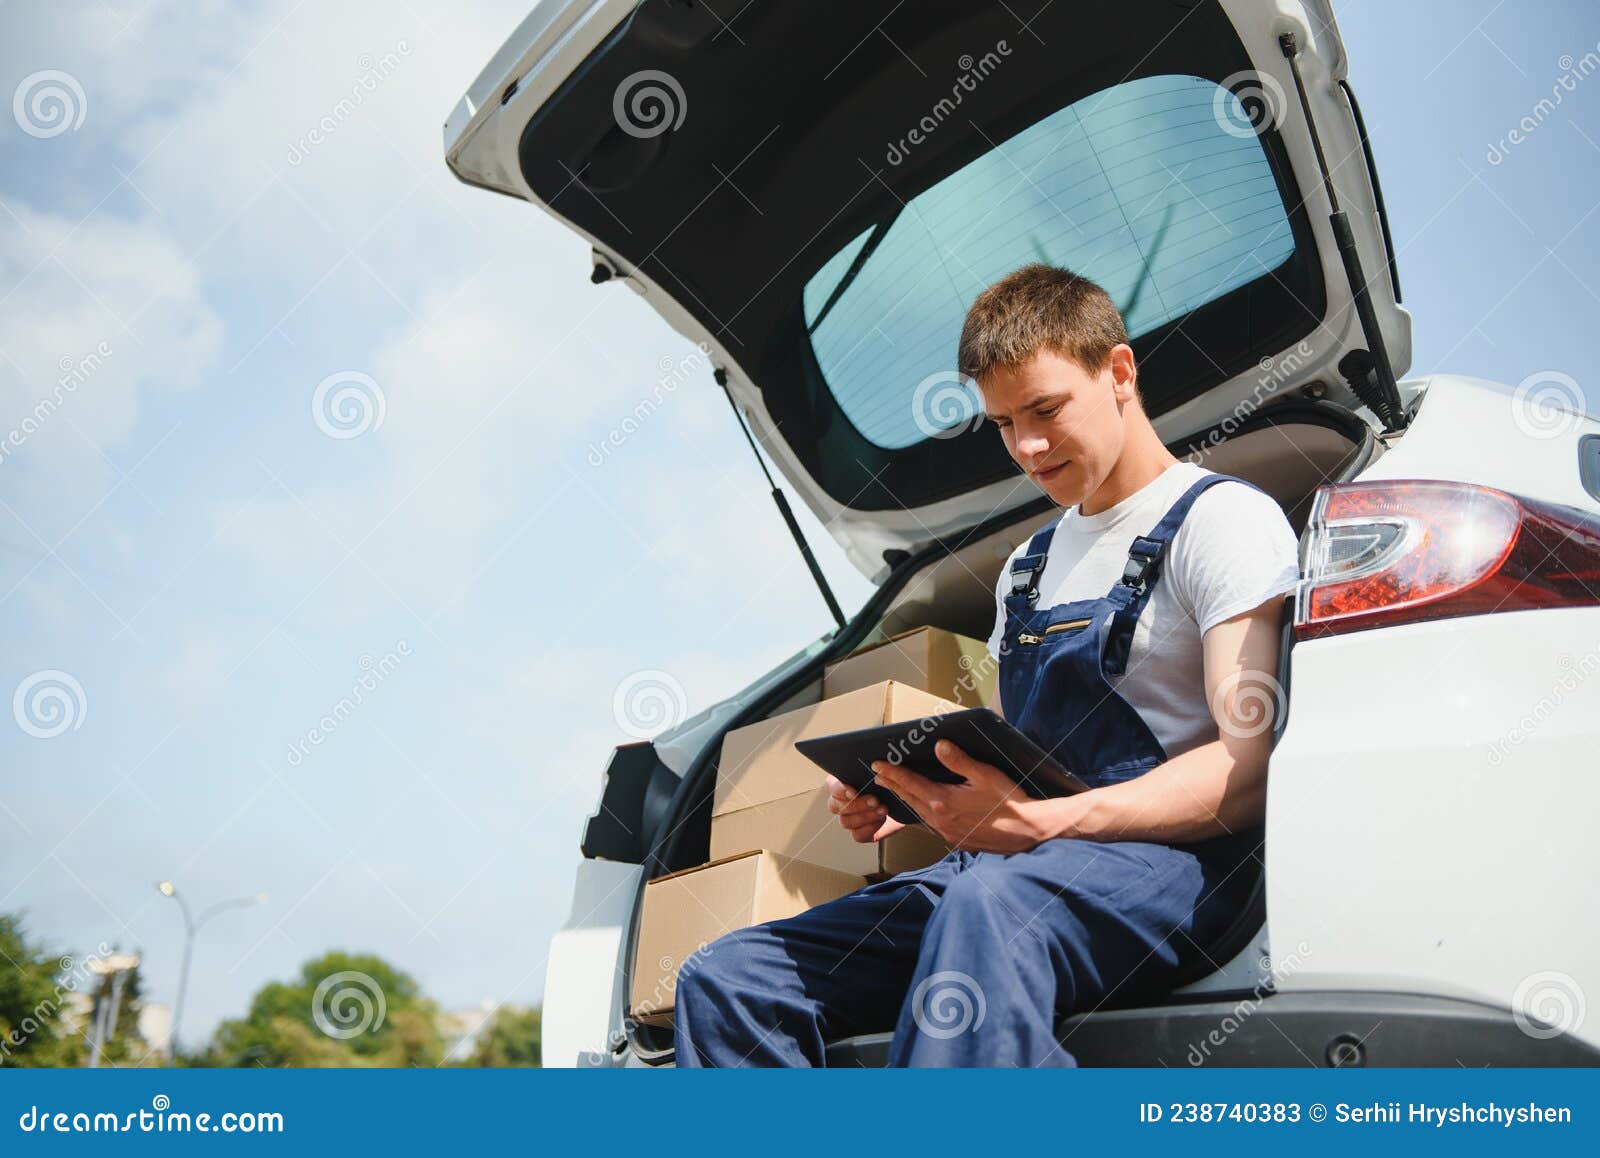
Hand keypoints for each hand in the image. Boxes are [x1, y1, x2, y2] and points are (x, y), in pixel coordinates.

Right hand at [824, 774, 905, 843]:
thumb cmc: (890, 782)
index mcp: (841, 783)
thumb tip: (874, 766)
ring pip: (845, 821)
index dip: (840, 790)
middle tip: (875, 800)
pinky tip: (880, 821)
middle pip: (836, 806)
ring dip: (865, 816)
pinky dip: (869, 829)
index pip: (831, 786)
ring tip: (883, 809)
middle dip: (857, 804)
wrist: (905, 800)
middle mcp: (841, 802)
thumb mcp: (883, 772)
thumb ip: (874, 770)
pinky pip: (857, 835)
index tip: (853, 792)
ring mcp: (849, 819)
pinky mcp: (859, 832)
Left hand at [869, 739, 1051, 853]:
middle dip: (894, 786)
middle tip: (879, 775)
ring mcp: (947, 833)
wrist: (1027, 833)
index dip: (893, 772)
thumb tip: (939, 746)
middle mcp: (940, 820)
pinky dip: (921, 814)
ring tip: (896, 790)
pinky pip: (931, 825)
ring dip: (906, 800)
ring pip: (919, 814)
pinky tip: (922, 810)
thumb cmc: (1009, 801)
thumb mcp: (986, 775)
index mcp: (944, 801)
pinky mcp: (957, 841)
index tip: (877, 764)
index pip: (910, 783)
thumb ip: (960, 760)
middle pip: (910, 799)